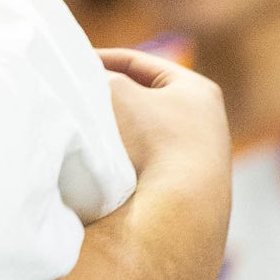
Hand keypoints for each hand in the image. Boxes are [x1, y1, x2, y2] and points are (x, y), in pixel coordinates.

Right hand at [96, 47, 231, 279]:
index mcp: (197, 91)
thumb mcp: (116, 94)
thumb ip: (100, 77)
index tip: (70, 65)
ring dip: (115, 138)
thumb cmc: (150, 144)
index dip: (100, 59)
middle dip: (109, 101)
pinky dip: (123, 167)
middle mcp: (208, 126)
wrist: (180, 219)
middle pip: (143, 102)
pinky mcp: (190, 200)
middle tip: (75, 101)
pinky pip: (145, 172)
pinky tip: (102, 174)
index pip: (139, 64)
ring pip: (143, 139)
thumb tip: (83, 80)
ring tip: (85, 140)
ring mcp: (202, 167)